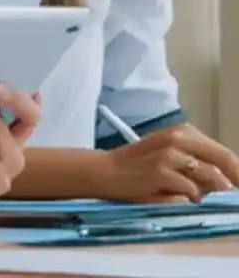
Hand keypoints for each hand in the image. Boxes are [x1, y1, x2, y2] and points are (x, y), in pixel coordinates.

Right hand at [97, 123, 238, 202]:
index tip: (238, 186)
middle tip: (229, 196)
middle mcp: (178, 139)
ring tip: (193, 197)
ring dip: (208, 192)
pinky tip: (177, 197)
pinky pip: (191, 191)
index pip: (225, 153)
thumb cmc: (138, 165)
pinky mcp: (161, 172)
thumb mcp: (170, 154)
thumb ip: (198, 162)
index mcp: (183, 132)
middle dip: (231, 183)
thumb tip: (227, 182)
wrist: (105, 171)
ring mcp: (170, 155)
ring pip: (211, 178)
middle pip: (224, 162)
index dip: (237, 172)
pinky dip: (189, 198)